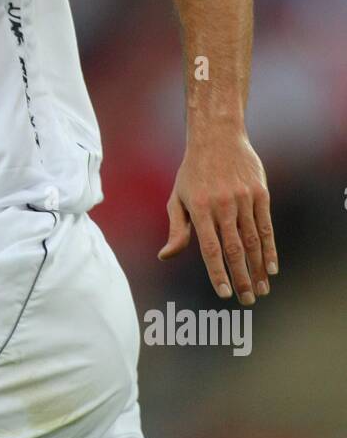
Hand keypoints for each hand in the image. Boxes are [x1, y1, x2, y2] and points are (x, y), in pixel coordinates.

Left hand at [157, 129, 278, 304]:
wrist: (217, 137)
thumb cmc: (193, 172)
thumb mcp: (178, 198)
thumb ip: (177, 229)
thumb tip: (166, 256)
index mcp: (200, 209)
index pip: (211, 249)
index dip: (218, 273)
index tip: (224, 294)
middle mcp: (223, 205)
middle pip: (235, 249)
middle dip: (242, 278)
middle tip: (246, 301)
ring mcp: (243, 199)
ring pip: (254, 241)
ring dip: (258, 268)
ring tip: (261, 290)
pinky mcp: (260, 194)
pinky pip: (266, 226)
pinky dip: (270, 248)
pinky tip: (271, 267)